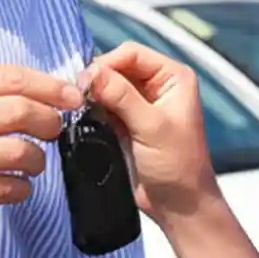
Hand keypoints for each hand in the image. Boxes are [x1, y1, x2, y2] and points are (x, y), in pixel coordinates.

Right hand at [0, 64, 83, 252]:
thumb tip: (39, 90)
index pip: (9, 77)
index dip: (48, 85)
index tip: (71, 95)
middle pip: (19, 110)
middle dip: (50, 120)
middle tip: (56, 129)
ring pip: (19, 150)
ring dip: (38, 158)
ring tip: (33, 162)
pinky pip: (6, 187)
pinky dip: (22, 187)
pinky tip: (16, 184)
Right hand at [84, 41, 220, 223]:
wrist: (178, 206)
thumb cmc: (178, 167)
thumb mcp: (151, 127)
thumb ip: (121, 96)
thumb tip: (91, 72)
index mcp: (173, 77)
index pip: (131, 53)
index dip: (107, 64)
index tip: (87, 82)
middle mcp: (157, 85)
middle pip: (116, 67)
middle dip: (97, 80)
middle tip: (80, 97)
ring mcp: (140, 104)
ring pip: (107, 86)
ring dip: (93, 96)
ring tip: (81, 109)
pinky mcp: (126, 122)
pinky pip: (103, 106)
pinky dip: (92, 110)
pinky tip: (86, 119)